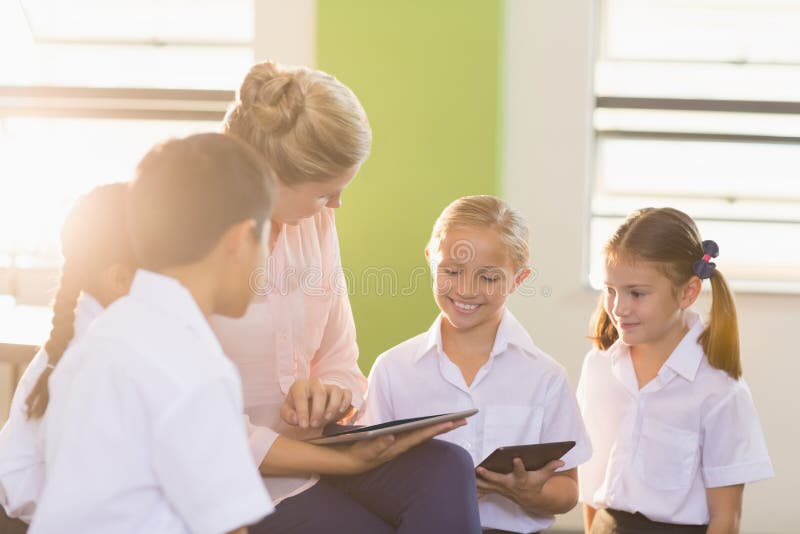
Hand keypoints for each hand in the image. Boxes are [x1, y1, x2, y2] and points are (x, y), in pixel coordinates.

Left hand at [280, 378, 352, 428]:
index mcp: (300, 386)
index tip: (303, 425)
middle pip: (320, 392)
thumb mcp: (286, 412)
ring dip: (332, 406)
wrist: (308, 407)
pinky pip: (347, 393)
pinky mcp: (340, 392)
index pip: (301, 396)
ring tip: (327, 419)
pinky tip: (341, 411)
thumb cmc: (296, 409)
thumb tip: (296, 418)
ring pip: (335, 391)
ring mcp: (329, 387)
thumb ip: (287, 415)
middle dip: (317, 410)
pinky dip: (346, 401)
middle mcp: (315, 383)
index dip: (302, 411)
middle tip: (314, 425)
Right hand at [340, 418, 467, 473]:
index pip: (421, 436)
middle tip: (464, 420)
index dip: (436, 428)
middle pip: (427, 435)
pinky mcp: (398, 442)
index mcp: (398, 446)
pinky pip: (417, 435)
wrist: (350, 462)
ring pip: (424, 435)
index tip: (451, 421)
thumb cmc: (358, 455)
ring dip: (439, 428)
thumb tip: (391, 435)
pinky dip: (428, 429)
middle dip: (445, 427)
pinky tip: (434, 426)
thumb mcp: (365, 452)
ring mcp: (401, 444)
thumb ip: (377, 445)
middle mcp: (403, 445)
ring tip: (455, 420)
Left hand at [475, 457, 563, 504]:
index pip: (520, 472)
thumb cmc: (535, 483)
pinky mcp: (496, 490)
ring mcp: (502, 488)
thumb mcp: (544, 476)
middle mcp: (510, 484)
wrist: (531, 499)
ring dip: (478, 481)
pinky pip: (484, 489)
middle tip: (480, 469)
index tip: (516, 458)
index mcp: (522, 479)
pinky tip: (466, 482)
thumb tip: (562, 460)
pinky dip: (476, 487)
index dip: (519, 465)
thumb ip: (550, 467)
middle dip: (489, 475)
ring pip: (488, 485)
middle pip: (498, 479)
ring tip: (467, 474)